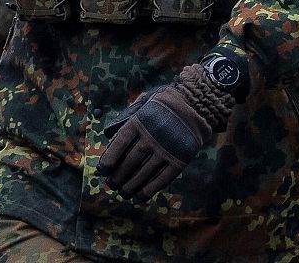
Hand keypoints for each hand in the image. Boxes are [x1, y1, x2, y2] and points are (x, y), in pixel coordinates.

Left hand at [100, 63, 234, 199]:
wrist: (196, 106)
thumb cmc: (165, 105)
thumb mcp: (144, 102)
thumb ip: (128, 116)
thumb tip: (108, 136)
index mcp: (140, 121)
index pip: (119, 144)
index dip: (109, 158)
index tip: (102, 170)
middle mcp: (151, 137)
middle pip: (130, 162)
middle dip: (118, 176)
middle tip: (111, 185)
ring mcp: (166, 150)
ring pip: (143, 173)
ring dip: (130, 186)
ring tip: (123, 193)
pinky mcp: (179, 160)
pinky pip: (162, 179)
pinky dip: (149, 190)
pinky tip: (140, 197)